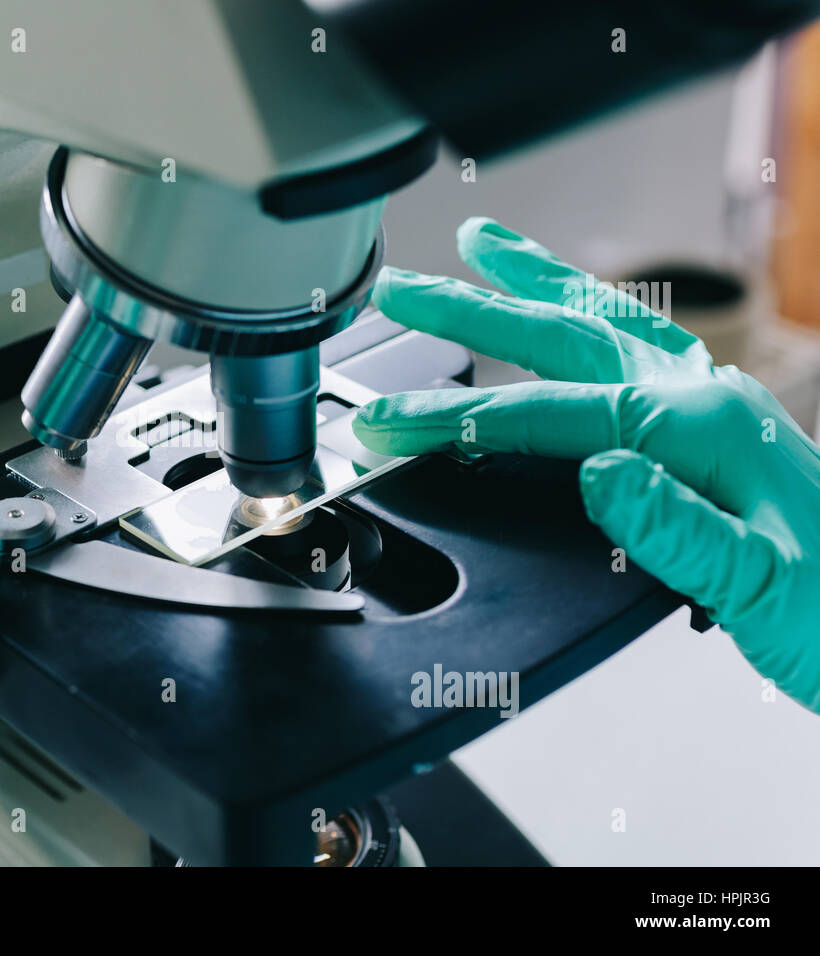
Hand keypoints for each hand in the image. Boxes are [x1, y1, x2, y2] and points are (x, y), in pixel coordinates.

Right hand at [354, 218, 819, 712]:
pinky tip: (566, 313)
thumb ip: (672, 526)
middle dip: (470, 308)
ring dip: (532, 284)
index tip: (387, 423)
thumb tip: (593, 470)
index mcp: (698, 428)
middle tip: (401, 289)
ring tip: (483, 245)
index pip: (543, 414)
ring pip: (600, 322)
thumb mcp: (758, 587)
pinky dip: (583, 317)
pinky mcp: (711, 424)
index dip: (452, 418)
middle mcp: (700, 396)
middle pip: (560, 337)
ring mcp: (707, 402)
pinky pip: (631, 348)